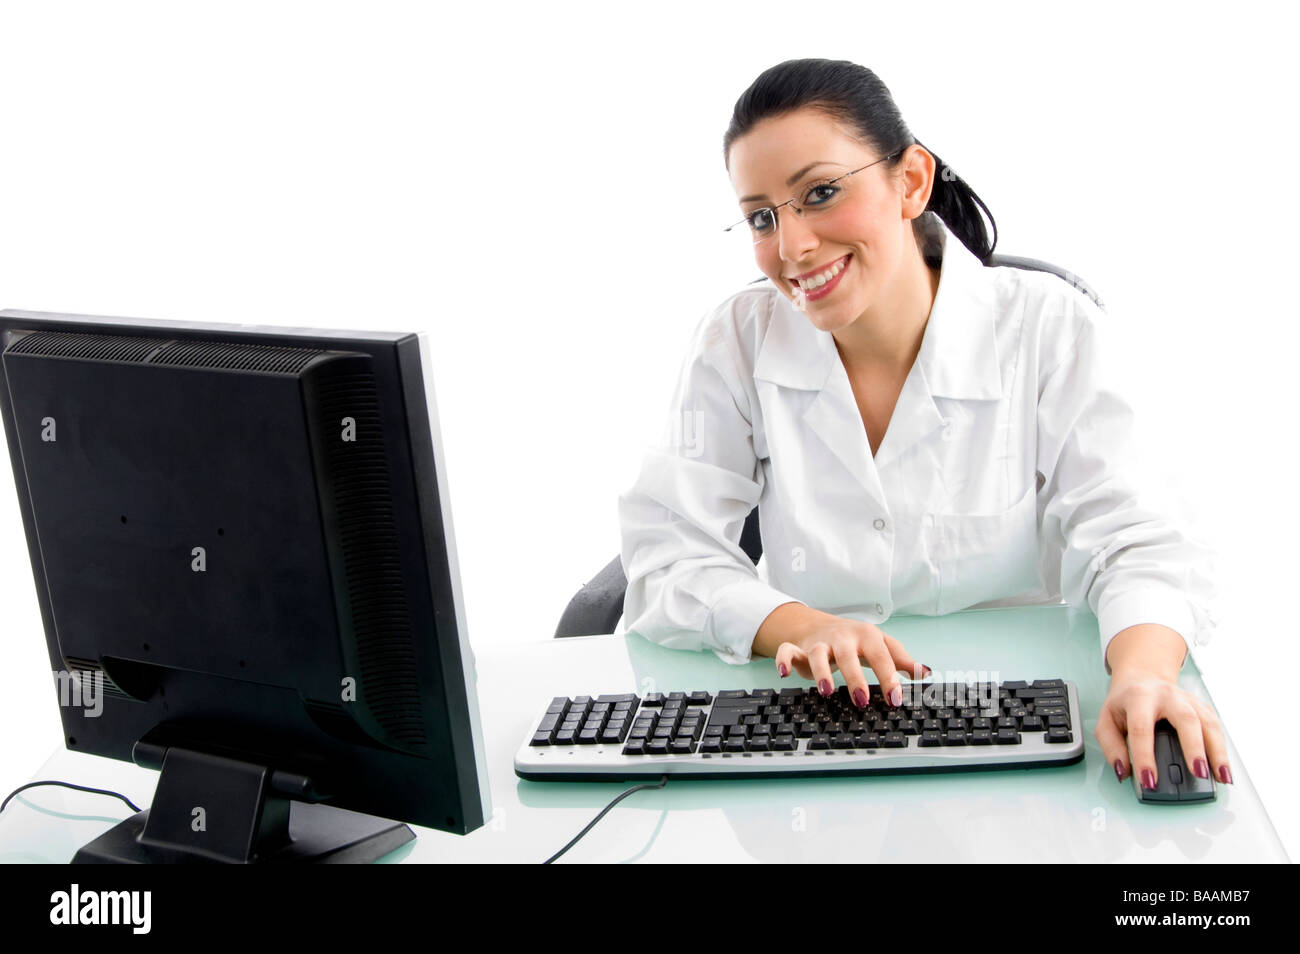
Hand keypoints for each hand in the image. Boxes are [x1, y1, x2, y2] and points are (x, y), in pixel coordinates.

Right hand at [752, 603, 928, 709]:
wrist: (818, 625)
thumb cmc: (855, 640)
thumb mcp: (880, 645)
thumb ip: (900, 659)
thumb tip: (925, 673)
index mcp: (866, 636)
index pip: (880, 655)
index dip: (888, 677)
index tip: (895, 698)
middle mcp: (842, 637)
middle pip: (848, 655)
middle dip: (854, 678)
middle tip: (862, 701)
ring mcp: (819, 643)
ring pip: (818, 654)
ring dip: (821, 672)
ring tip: (826, 692)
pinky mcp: (798, 649)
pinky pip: (787, 651)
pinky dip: (783, 660)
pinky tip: (784, 672)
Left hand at [1095, 670, 1233, 787]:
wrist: (1142, 678)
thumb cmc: (1125, 703)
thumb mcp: (1107, 721)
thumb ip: (1111, 747)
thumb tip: (1124, 771)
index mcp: (1139, 697)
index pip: (1142, 728)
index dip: (1145, 757)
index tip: (1149, 780)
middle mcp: (1167, 695)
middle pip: (1186, 719)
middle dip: (1193, 748)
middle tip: (1198, 773)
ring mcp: (1188, 699)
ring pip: (1208, 723)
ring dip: (1217, 752)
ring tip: (1221, 777)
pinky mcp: (1202, 707)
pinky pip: (1216, 727)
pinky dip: (1222, 749)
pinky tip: (1223, 769)